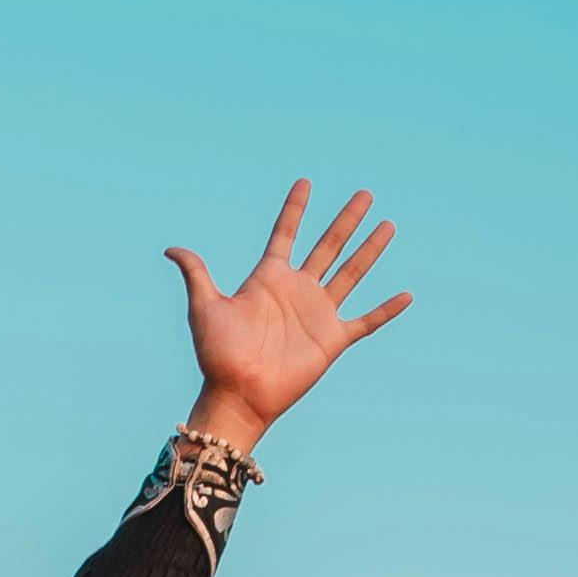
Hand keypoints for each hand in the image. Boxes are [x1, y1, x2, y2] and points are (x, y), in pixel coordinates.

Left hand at [169, 178, 411, 448]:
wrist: (238, 394)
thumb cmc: (218, 354)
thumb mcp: (205, 307)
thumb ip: (196, 273)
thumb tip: (171, 248)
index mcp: (269, 278)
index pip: (285, 233)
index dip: (295, 209)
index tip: (305, 182)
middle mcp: (297, 291)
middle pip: (328, 245)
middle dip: (346, 220)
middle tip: (365, 194)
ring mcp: (317, 314)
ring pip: (350, 273)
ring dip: (369, 250)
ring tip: (387, 225)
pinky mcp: (332, 340)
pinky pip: (366, 321)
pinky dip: (386, 310)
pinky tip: (407, 295)